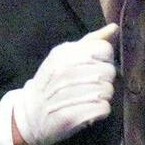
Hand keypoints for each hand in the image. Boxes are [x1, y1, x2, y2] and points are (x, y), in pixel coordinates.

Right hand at [9, 23, 117, 144]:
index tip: (94, 67)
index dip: (104, 60)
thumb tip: (114, 27)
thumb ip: (92, 42)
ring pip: (108, 91)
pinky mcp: (69, 116)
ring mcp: (65, 93)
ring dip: (103, 97)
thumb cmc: (53, 82)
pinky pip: (103, 109)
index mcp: (64, 53)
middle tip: (90, 87)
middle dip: (105, 81)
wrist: (30, 114)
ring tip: (88, 99)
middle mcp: (64, 71)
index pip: (104, 49)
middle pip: (109, 71)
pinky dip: (99, 112)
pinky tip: (88, 111)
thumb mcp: (67, 56)